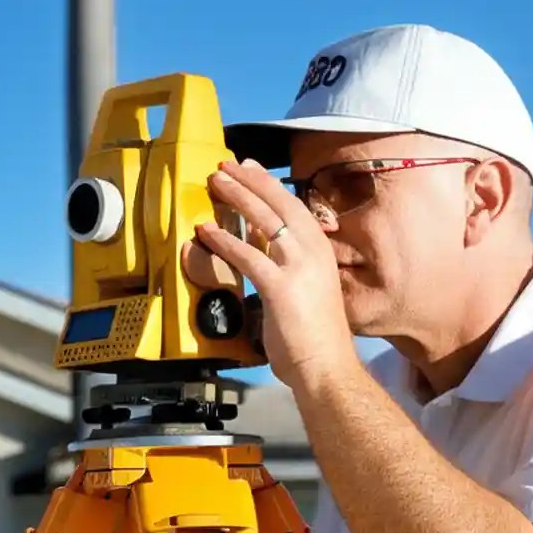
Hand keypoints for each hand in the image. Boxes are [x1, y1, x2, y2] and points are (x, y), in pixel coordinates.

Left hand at [190, 159, 358, 386]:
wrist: (327, 367)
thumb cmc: (316, 337)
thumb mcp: (306, 290)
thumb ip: (288, 269)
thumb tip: (264, 256)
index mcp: (320, 250)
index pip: (293, 206)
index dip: (268, 184)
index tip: (250, 168)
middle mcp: (312, 251)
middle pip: (278, 203)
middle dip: (249, 180)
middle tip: (225, 165)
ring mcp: (298, 267)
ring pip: (263, 220)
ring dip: (236, 198)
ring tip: (213, 182)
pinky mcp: (280, 286)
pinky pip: (247, 256)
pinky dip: (224, 241)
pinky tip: (205, 232)